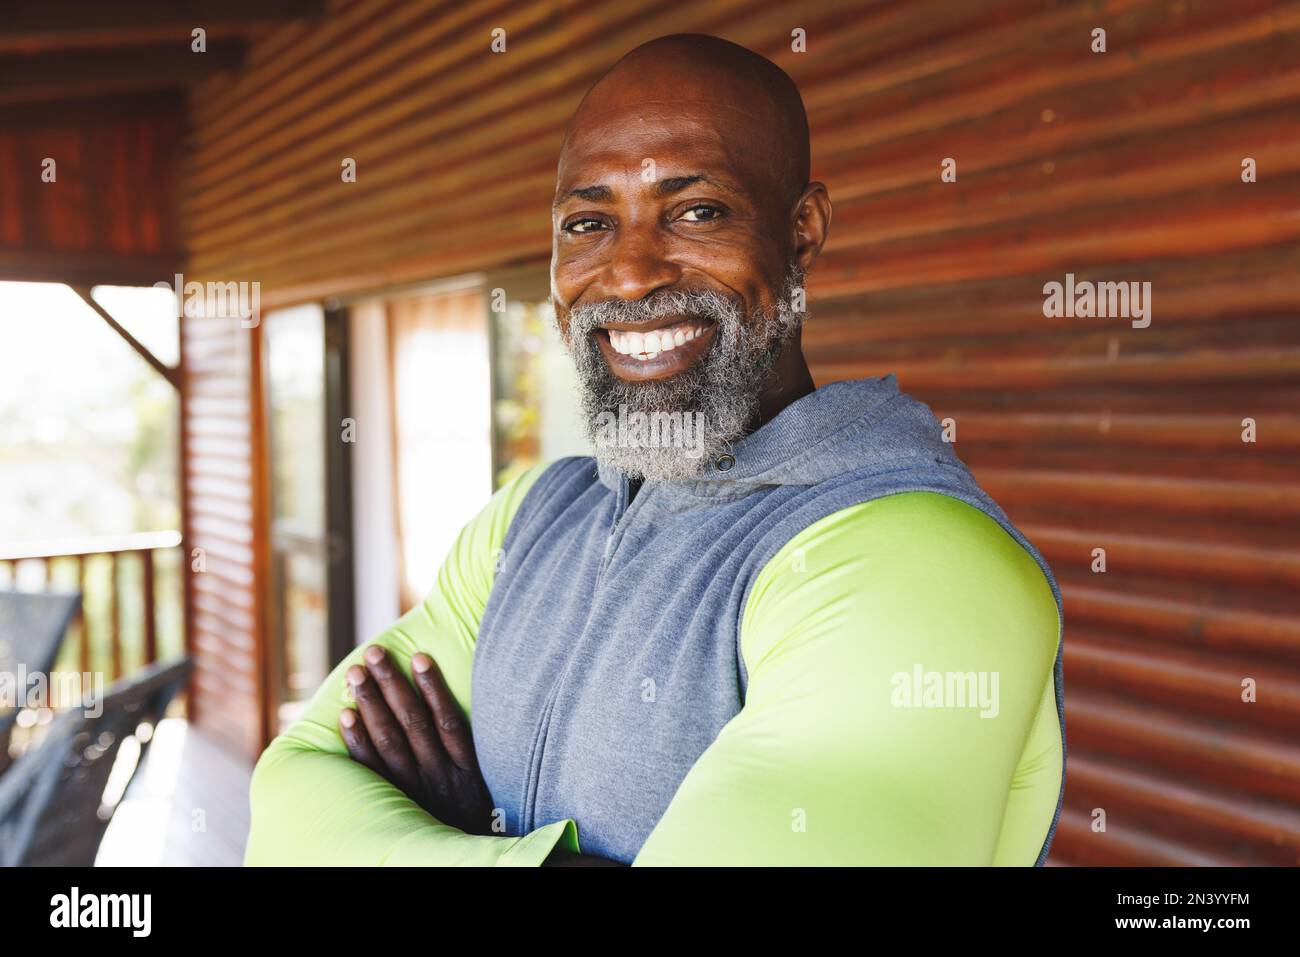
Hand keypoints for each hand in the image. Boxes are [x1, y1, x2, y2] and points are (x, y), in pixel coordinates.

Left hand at [339, 645, 494, 834]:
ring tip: (355, 673)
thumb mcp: (486, 780)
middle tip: (373, 652)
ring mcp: (413, 790)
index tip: (419, 656)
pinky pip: (371, 770)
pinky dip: (357, 742)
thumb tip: (458, 702)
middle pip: (412, 723)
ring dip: (370, 704)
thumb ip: (472, 747)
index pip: (447, 720)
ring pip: (389, 742)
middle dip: (391, 684)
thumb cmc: (477, 811)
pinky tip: (345, 715)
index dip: (433, 687)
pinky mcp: (392, 802)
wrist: (461, 856)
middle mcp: (438, 777)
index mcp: (466, 768)